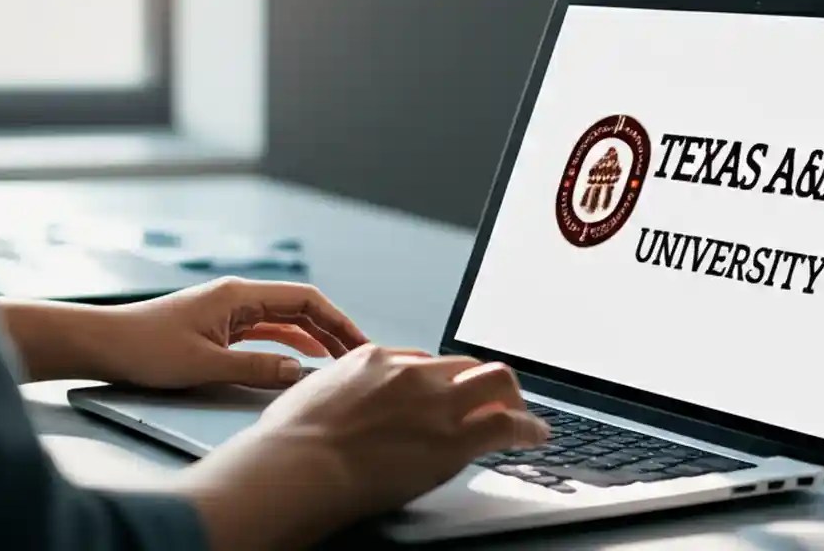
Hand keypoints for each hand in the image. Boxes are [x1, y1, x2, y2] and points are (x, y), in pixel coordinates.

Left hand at [103, 278, 369, 388]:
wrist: (102, 344)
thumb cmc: (146, 349)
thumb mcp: (206, 365)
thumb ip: (257, 369)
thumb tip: (301, 374)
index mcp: (239, 296)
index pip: (305, 300)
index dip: (337, 321)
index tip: (360, 344)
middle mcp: (238, 298)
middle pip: (299, 308)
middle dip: (332, 330)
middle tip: (358, 356)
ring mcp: (228, 312)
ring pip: (284, 321)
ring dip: (312, 338)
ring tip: (338, 361)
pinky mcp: (218, 328)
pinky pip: (265, 333)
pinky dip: (287, 345)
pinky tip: (301, 361)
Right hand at [175, 345, 549, 549]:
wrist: (298, 465)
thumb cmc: (289, 442)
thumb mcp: (309, 397)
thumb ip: (338, 393)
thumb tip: (338, 404)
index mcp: (373, 359)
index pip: (422, 362)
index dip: (440, 380)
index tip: (447, 393)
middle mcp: (410, 373)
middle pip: (464, 364)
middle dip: (482, 382)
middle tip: (494, 400)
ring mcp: (434, 402)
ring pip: (496, 381)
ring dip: (513, 398)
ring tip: (522, 416)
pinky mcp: (452, 437)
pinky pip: (506, 423)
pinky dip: (528, 428)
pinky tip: (534, 436)